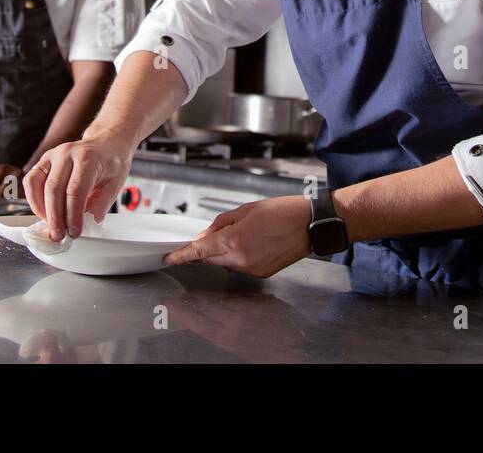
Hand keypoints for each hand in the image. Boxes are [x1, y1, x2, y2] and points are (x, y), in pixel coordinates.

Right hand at [23, 129, 135, 240]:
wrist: (106, 142)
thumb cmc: (110, 162)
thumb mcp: (115, 183)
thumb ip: (102, 203)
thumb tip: (90, 221)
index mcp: (88, 158)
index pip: (76, 190)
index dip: (72, 215)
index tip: (74, 232)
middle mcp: (67, 153)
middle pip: (54, 189)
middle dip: (55, 217)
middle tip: (59, 235)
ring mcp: (52, 155)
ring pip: (37, 184)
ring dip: (41, 209)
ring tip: (51, 226)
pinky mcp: (44, 160)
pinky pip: (31, 181)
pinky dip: (34, 199)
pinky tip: (44, 212)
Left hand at [163, 195, 310, 277]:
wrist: (311, 225)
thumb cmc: (284, 212)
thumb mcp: (247, 210)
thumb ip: (221, 223)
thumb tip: (205, 236)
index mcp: (235, 240)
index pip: (200, 251)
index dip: (182, 255)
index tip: (170, 258)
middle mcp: (241, 259)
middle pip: (210, 259)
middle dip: (204, 251)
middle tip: (205, 239)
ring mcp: (252, 269)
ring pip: (224, 264)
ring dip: (222, 253)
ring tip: (239, 235)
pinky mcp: (261, 273)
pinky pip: (239, 267)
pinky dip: (236, 258)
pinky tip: (249, 244)